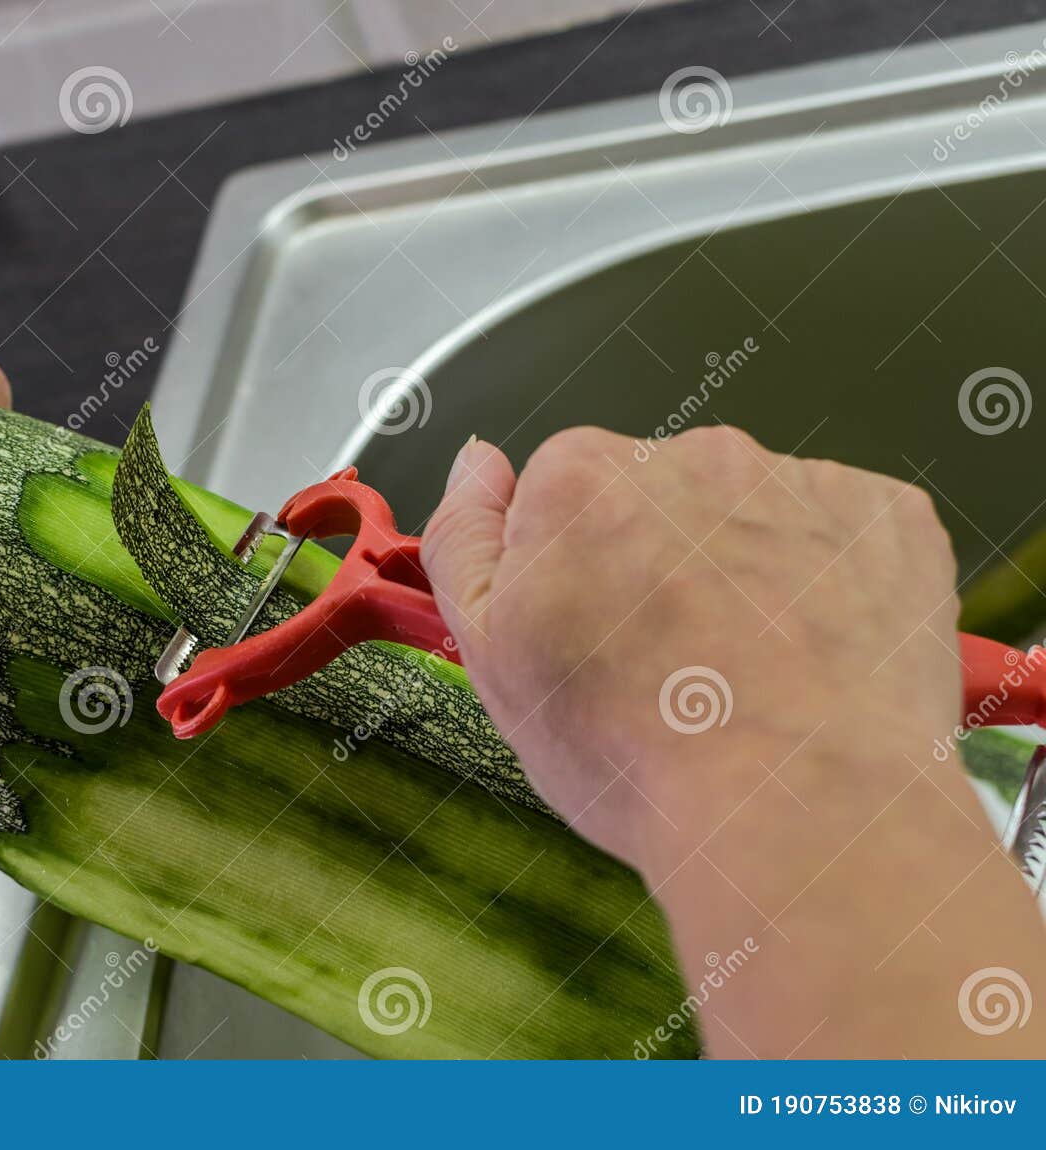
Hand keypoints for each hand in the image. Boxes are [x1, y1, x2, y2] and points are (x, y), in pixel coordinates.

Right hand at [420, 425, 958, 866]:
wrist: (798, 807)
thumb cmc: (634, 750)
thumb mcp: (492, 657)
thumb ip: (463, 539)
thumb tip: (476, 464)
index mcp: (582, 478)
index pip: (559, 498)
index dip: (569, 573)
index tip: (589, 638)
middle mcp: (691, 455)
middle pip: (657, 496)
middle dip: (658, 561)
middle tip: (668, 668)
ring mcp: (798, 481)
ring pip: (751, 514)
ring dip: (745, 569)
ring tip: (749, 676)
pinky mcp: (888, 518)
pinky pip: (841, 531)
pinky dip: (830, 580)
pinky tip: (814, 657)